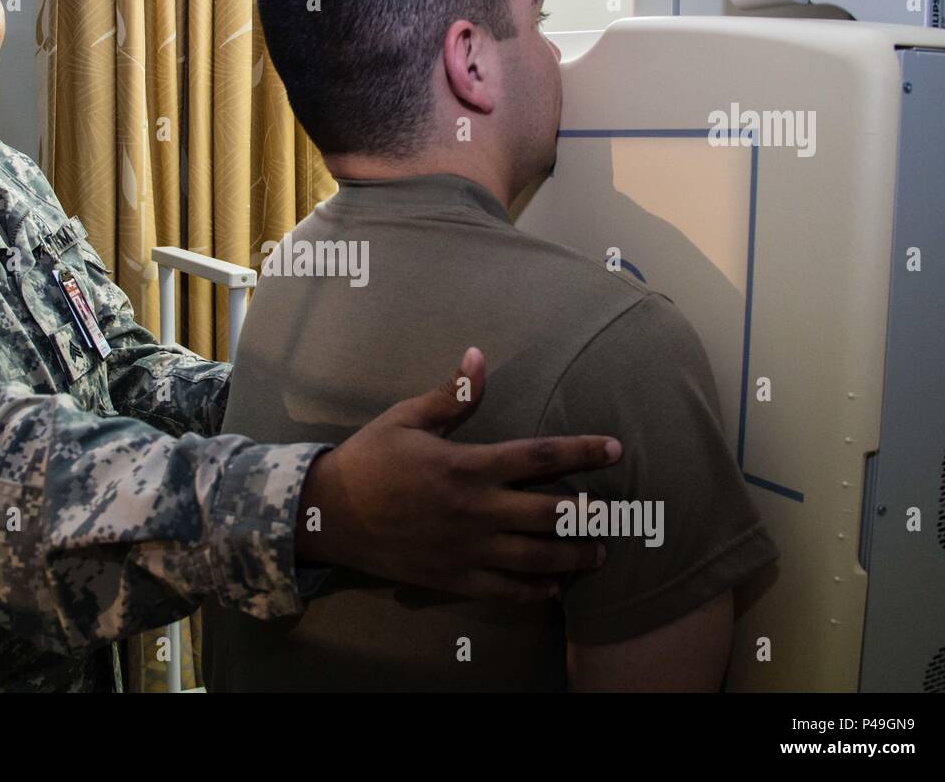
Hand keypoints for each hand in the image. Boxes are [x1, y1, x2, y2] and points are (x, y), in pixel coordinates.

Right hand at [296, 347, 619, 602]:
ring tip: (597, 553)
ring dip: (574, 556)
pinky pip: (506, 590)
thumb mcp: (406, 418)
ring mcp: (466, 549)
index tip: (615, 449)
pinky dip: (537, 590)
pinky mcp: (453, 577)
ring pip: (536, 558)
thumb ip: (451, 394)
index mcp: (467, 466)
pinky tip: (555, 587)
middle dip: (591, 515)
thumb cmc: (370, 460)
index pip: (539, 457)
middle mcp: (474, 510)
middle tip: (616, 514)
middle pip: (551, 514)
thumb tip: (479, 355)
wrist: (329, 514)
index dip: (583, 451)